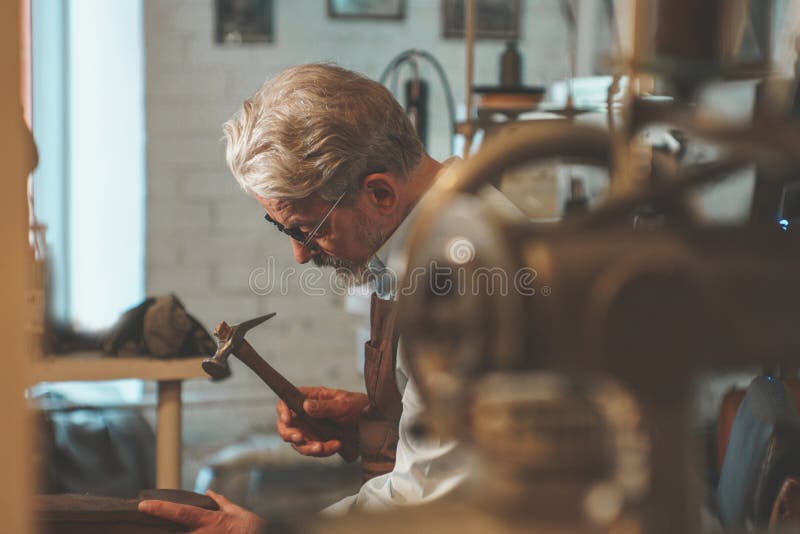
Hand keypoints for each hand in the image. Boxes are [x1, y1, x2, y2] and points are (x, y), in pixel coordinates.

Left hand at [138, 490, 265, 533]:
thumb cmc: (253, 529)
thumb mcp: (238, 513)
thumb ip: (222, 503)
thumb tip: (210, 493)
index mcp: (210, 521)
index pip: (181, 513)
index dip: (161, 508)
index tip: (144, 506)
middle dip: (159, 531)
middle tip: (142, 528)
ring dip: (172, 533)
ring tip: (157, 530)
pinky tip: (190, 532)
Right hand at [276, 386, 367, 456]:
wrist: (373, 424)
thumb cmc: (359, 406)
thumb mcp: (343, 404)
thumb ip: (324, 406)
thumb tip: (305, 405)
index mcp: (311, 398)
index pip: (287, 402)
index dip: (282, 411)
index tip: (287, 419)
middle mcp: (307, 415)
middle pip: (286, 426)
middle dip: (291, 435)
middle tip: (300, 438)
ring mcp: (312, 430)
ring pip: (298, 442)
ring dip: (308, 447)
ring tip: (322, 447)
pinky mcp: (319, 442)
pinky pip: (313, 450)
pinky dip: (322, 451)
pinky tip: (336, 445)